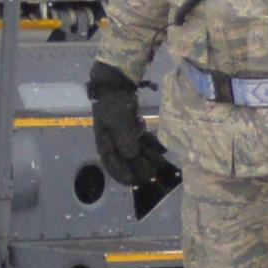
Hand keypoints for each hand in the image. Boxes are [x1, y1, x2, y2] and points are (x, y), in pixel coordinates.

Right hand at [85, 63, 173, 207]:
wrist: (116, 86)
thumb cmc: (114, 105)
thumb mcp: (118, 122)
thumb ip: (125, 140)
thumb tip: (132, 156)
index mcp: (105, 143)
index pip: (111, 164)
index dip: (121, 174)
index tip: (132, 182)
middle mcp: (114, 142)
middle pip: (127, 160)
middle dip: (139, 168)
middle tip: (152, 177)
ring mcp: (124, 136)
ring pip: (137, 151)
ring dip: (148, 158)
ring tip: (161, 164)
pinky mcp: (133, 129)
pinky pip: (143, 141)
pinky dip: (152, 146)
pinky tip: (162, 151)